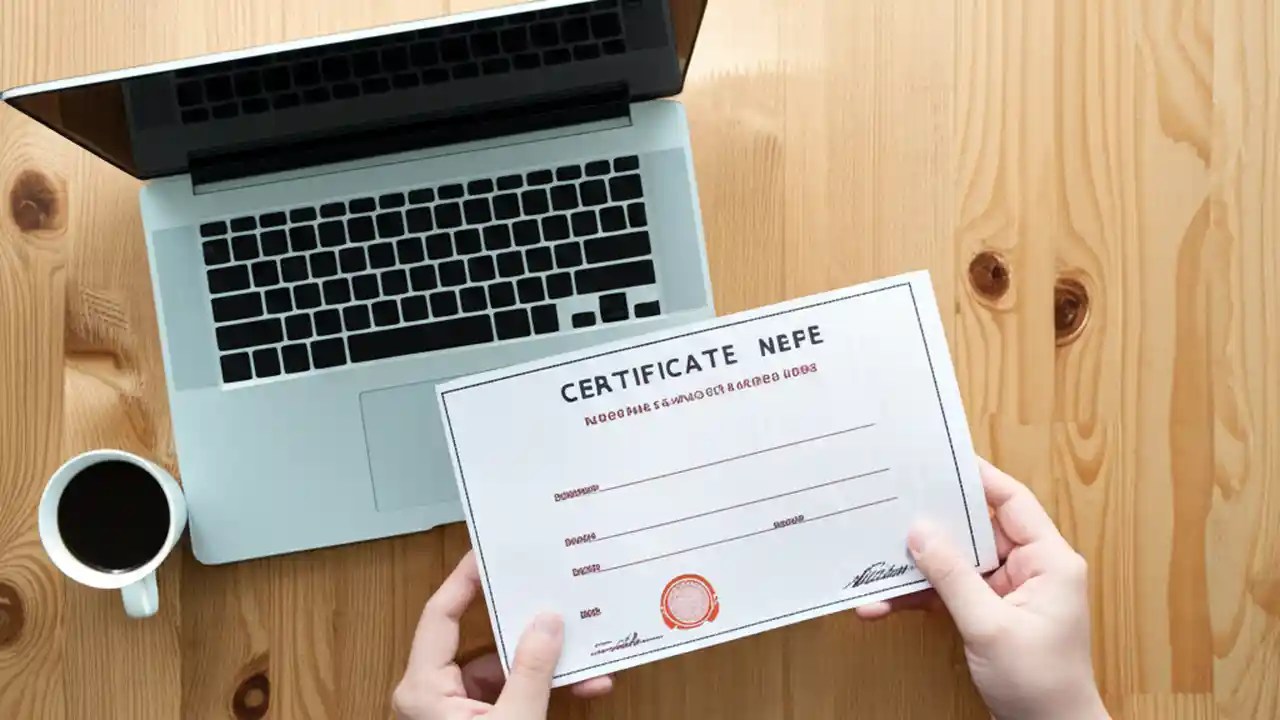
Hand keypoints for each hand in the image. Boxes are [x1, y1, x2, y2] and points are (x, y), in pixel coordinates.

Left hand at [393, 551, 612, 719]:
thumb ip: (533, 670)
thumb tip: (546, 620)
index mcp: (423, 687)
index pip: (440, 614)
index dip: (465, 579)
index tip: (491, 550)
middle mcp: (433, 694)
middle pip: (480, 640)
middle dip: (526, 624)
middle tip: (551, 589)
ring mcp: (457, 712)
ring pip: (504, 669)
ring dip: (549, 663)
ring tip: (588, 647)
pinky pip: (514, 694)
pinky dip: (548, 688)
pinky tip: (588, 683)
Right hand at [856, 459, 1108, 719]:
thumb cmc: (1040, 682)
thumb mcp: (991, 626)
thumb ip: (954, 576)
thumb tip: (920, 531)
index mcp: (1049, 560)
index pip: (1011, 502)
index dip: (978, 477)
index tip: (940, 458)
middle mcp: (1031, 568)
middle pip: (976, 529)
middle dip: (934, 524)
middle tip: (895, 504)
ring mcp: (1009, 591)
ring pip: (956, 563)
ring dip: (919, 568)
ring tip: (879, 564)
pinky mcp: (988, 612)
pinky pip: (949, 591)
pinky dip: (920, 596)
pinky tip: (885, 602)